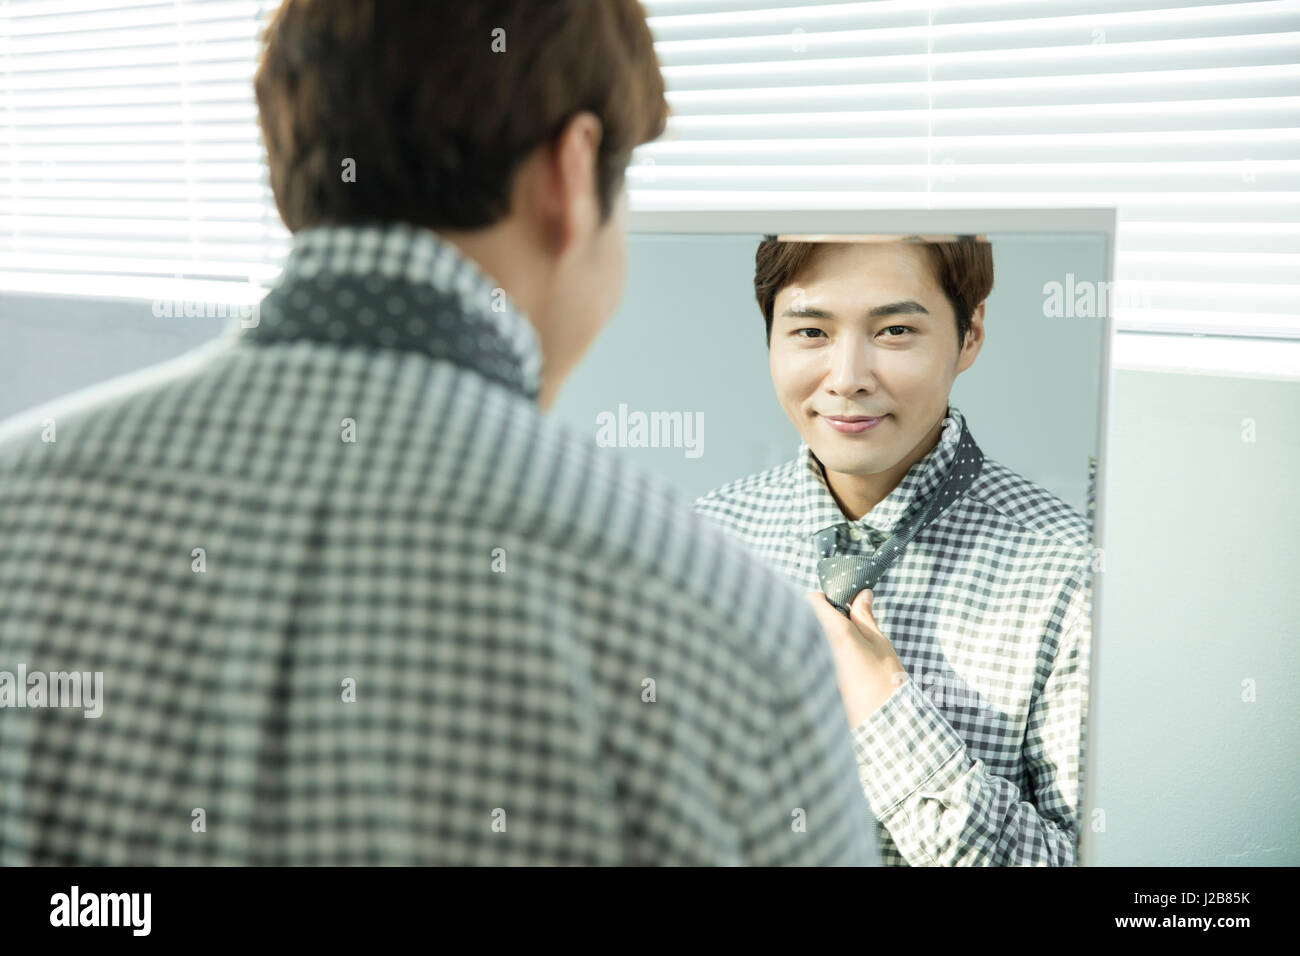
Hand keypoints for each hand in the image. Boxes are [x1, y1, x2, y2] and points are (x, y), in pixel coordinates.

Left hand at [804, 589, 908, 728]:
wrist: (882, 724)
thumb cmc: (886, 682)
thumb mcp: (880, 644)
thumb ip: (865, 617)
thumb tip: (862, 594)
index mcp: (834, 633)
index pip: (810, 599)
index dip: (823, 597)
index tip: (837, 603)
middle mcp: (815, 647)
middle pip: (805, 619)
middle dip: (821, 617)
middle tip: (844, 625)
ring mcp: (810, 666)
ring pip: (804, 639)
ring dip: (819, 637)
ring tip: (844, 648)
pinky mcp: (809, 682)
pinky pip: (807, 658)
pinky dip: (818, 656)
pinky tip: (839, 666)